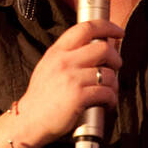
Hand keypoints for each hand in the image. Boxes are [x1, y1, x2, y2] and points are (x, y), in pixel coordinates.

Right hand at [16, 19, 122, 147]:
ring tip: (108, 92)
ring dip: (114, 84)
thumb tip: (97, 47)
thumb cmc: (41, 98)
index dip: (107, 26)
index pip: (85, 28)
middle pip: (103, 48)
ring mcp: (71, 78)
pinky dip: (111, 99)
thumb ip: (68, 55)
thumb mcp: (48, 67)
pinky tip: (106, 104)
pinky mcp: (78, 96)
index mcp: (57, 52)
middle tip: (114, 68)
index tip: (118, 32)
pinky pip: (107, 93)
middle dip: (115, 58)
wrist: (28, 121)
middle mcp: (64, 61)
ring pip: (108, 73)